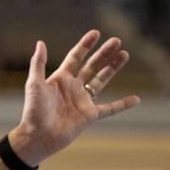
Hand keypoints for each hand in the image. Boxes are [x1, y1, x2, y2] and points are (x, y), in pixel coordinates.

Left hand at [9, 30, 139, 165]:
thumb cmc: (33, 110)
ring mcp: (82, 101)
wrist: (38, 136)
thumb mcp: (34, 84)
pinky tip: (136, 98)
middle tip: (117, 41)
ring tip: (124, 54)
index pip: (75, 57)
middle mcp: (73, 87)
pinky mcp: (90, 116)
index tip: (96, 33)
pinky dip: (123, 104)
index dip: (85, 45)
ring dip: (113, 68)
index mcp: (60, 78)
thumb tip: (40, 43)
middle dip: (104, 53)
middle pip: (92, 66)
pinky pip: (110, 109)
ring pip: (101, 80)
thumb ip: (38, 63)